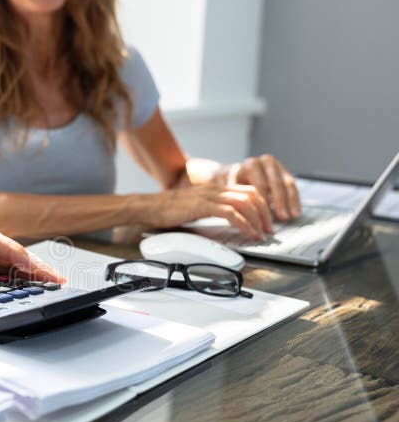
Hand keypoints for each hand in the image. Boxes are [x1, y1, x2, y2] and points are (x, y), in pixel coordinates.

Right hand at [149, 184, 273, 238]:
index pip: (249, 190)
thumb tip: (231, 221)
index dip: (263, 205)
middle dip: (265, 213)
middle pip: (252, 194)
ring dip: (257, 219)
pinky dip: (244, 224)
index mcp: (217, 188)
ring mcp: (210, 196)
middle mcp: (217, 189)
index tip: (266, 220)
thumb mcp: (198, 207)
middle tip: (269, 229)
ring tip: (261, 233)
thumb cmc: (170, 210)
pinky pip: (231, 213)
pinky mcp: (203, 206)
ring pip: (245, 203)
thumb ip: (214, 209)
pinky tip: (247, 233)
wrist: (151, 207)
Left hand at [224, 154, 301, 220]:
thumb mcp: (227, 189)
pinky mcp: (285, 171)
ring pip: (287, 183)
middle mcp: (265, 161)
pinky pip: (292, 186)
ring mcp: (277, 165)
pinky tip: (297, 212)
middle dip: (280, 201)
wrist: (235, 174)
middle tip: (283, 217)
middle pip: (276, 183)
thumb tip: (240, 217)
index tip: (267, 217)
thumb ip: (234, 200)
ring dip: (291, 201)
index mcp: (250, 165)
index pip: (260, 185)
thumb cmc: (229, 185)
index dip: (264, 202)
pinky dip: (295, 199)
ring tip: (293, 216)